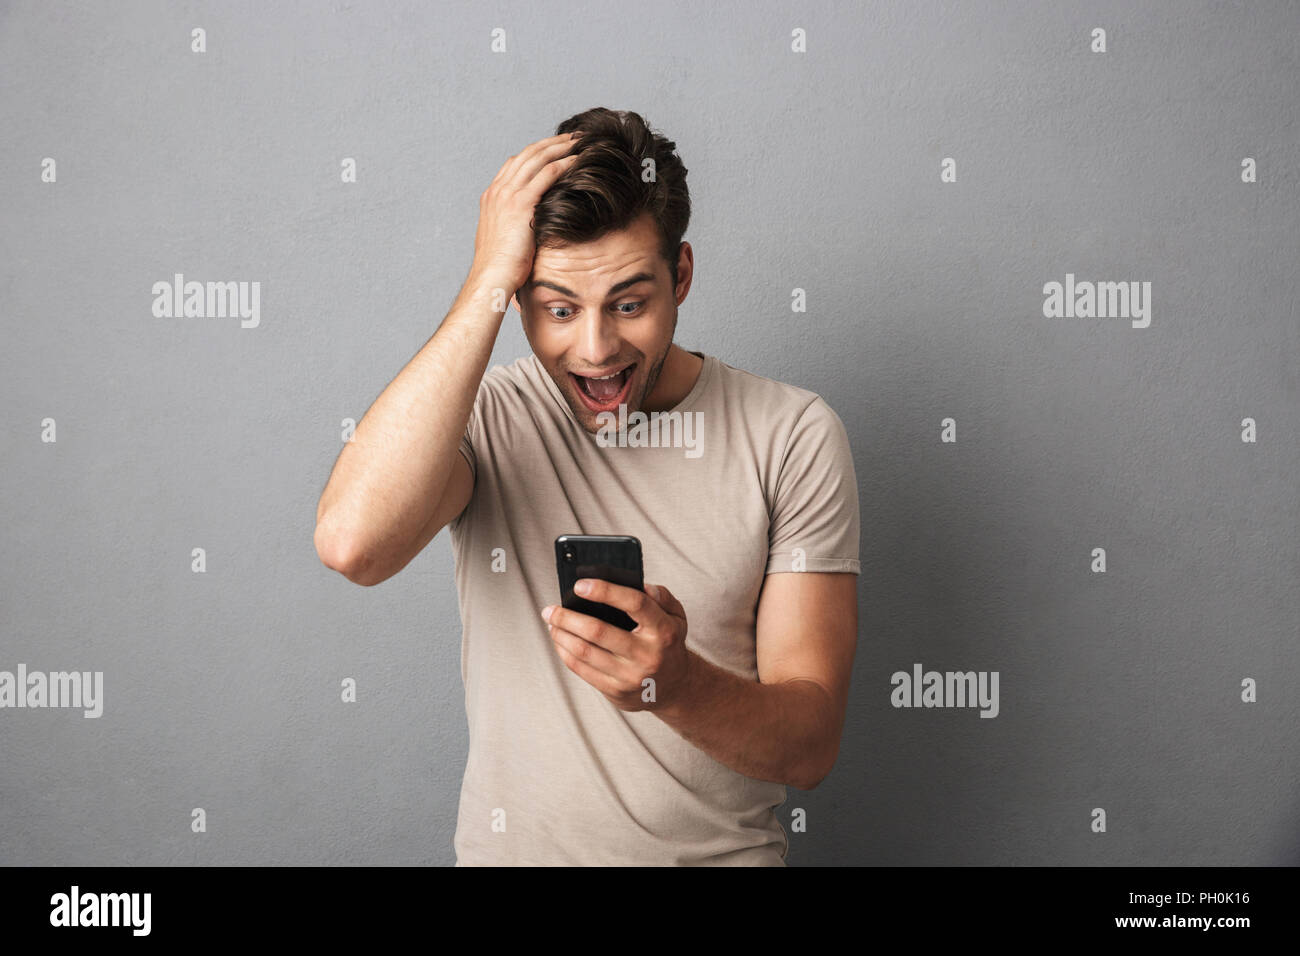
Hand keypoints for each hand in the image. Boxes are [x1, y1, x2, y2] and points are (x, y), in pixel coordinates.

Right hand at [470, 131, 582, 293]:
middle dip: (551, 143)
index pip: (515, 163)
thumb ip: (515, 225)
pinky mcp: (521, 204)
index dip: (536, 153)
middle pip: (527, 155)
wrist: (492, 278)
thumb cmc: (500, 268)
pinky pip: (547, 175)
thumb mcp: (505, 239)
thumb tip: (530, 228)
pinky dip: (563, 164)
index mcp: (492, 197)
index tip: (554, 149)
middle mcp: (498, 191)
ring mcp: (508, 195)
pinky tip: (578, 160)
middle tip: (572, 137)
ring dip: (560, 147)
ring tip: (579, 141)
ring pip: (538, 159)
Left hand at [541, 580, 691, 711]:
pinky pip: (582, 670)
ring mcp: (631, 676)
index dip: (604, 591)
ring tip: (551, 622)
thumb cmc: (668, 643)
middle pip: (598, 631)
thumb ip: (661, 596)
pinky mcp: (616, 691)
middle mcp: (648, 655)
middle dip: (567, 617)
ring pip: (585, 652)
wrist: (675, 688)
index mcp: (664, 630)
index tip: (579, 585)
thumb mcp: (676, 616)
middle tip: (550, 608)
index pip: (634, 603)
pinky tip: (560, 641)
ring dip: (561, 634)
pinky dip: (565, 653)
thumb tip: (638, 585)